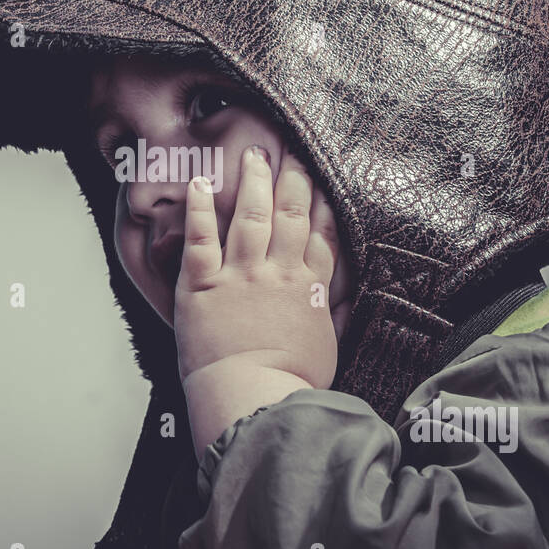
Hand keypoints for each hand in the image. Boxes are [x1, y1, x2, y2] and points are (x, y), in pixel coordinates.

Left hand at [174, 145, 340, 389]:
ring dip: (253, 181)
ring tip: (254, 154)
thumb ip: (333, 317)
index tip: (322, 177)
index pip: (321, 234)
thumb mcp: (327, 348)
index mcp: (309, 289)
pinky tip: (200, 183)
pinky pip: (201, 237)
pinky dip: (200, 208)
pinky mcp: (204, 284)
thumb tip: (348, 302)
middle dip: (291, 178)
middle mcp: (278, 273)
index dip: (322, 202)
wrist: (256, 398)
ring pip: (251, 216)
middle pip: (289, 214)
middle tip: (290, 150)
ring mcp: (241, 275)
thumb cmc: (291, 384)